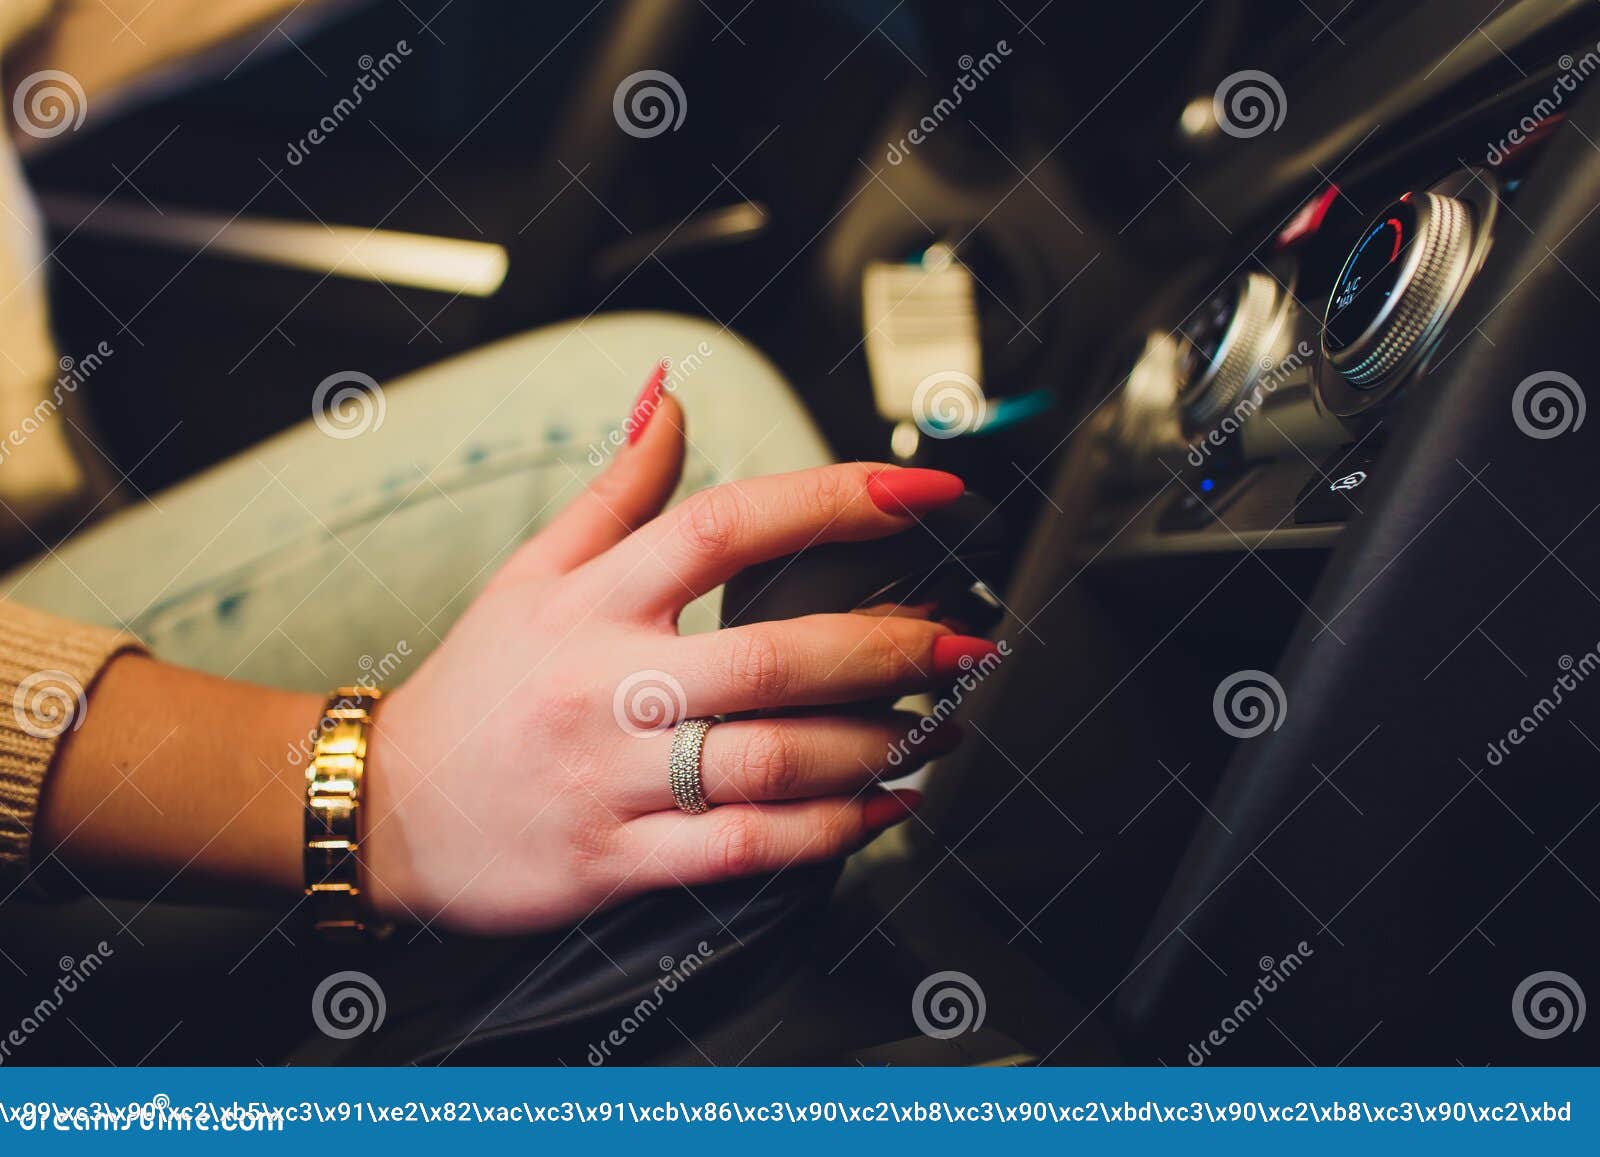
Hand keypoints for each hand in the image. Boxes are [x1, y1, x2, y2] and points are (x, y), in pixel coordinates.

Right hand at [361, 388, 990, 935]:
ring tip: (941, 728)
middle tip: (963, 644)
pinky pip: (743, 847)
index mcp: (592, 599)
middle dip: (889, 647)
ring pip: (771, 758)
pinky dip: (830, 831)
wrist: (385, 808)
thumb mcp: (532, 572)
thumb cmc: (477, 686)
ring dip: (878, 743)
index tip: (924, 495)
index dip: (835, 501)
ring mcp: (610, 775)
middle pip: (772, 655)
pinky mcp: (615, 858)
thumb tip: (669, 394)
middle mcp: (604, 681)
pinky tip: (885, 807)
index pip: (726, 526)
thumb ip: (618, 488)